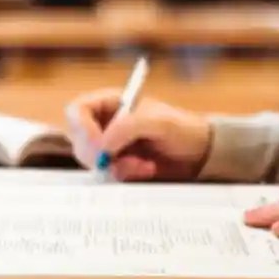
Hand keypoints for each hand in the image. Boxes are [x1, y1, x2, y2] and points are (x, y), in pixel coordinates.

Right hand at [64, 88, 212, 181]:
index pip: (77, 111)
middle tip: (115, 160)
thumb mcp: (159, 122)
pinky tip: (145, 168)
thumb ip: (128, 127)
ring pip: (91, 161)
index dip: (81, 128)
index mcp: (111, 103)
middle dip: (97, 154)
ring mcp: (110, 146)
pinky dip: (124, 174)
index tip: (99, 145)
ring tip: (141, 164)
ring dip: (115, 166)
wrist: (200, 154)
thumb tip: (102, 145)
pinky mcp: (117, 165)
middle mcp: (105, 124)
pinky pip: (107, 175)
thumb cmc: (183, 129)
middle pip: (78, 140)